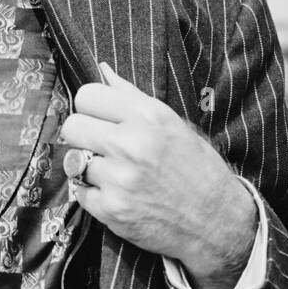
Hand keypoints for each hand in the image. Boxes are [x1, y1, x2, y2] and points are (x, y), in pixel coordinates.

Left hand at [62, 64, 256, 288]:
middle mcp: (132, 145)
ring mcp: (120, 179)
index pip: (87, 95)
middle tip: (102, 146)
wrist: (215, 220)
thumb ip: (132, 97)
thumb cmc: (195, 167)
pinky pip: (79, 192)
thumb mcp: (171, 123)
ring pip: (73, 160)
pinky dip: (93, 194)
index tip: (102, 119)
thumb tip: (102, 69)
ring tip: (116, 173)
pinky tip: (118, 194)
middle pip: (72, 126)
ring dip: (89, 167)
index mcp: (148, 117)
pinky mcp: (111, 209)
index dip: (92, 108)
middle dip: (83, 135)